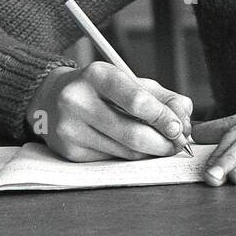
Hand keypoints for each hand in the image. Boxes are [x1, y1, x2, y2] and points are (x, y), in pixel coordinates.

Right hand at [26, 62, 192, 161]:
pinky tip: (134, 147)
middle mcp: (78, 101)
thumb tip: (185, 118)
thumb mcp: (130, 81)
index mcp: (97, 75)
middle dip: (163, 143)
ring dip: (151, 152)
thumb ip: (162, 97)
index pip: (137, 101)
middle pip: (134, 134)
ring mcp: (71, 129)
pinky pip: (113, 160)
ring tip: (162, 145)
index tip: (179, 127)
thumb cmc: (100, 89)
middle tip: (178, 143)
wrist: (50, 99)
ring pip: (126, 151)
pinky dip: (131, 156)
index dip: (163, 118)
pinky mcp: (70, 152)